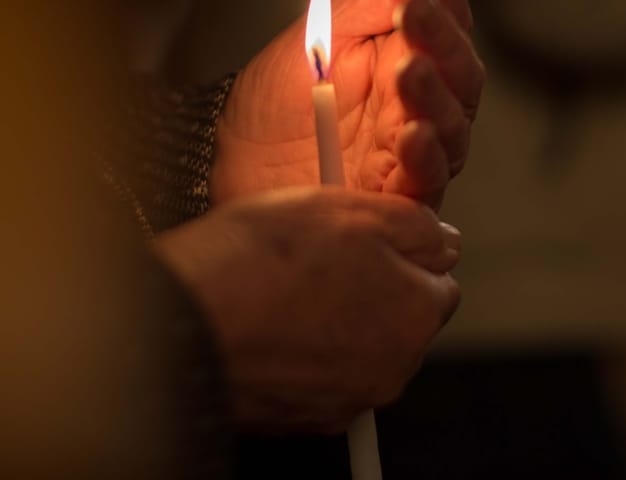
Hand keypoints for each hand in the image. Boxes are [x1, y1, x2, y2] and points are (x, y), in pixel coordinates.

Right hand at [151, 187, 461, 432]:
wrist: (182, 322)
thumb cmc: (259, 262)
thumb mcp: (348, 208)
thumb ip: (413, 223)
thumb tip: (443, 238)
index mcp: (415, 315)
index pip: (438, 281)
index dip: (399, 252)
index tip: (363, 241)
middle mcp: (392, 369)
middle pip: (398, 319)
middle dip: (370, 290)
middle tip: (317, 260)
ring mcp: (346, 400)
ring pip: (356, 348)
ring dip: (334, 322)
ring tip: (282, 290)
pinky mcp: (301, 417)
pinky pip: (317, 377)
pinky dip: (301, 355)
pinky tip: (267, 323)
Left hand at [211, 0, 483, 209]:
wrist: (227, 155)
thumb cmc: (282, 94)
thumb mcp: (330, 26)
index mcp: (411, 63)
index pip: (451, 30)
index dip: (447, 1)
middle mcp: (422, 111)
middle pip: (460, 79)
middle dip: (440, 42)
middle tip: (414, 12)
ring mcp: (411, 158)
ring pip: (449, 130)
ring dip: (432, 96)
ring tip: (409, 68)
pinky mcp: (393, 202)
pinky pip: (424, 183)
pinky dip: (423, 157)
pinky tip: (411, 133)